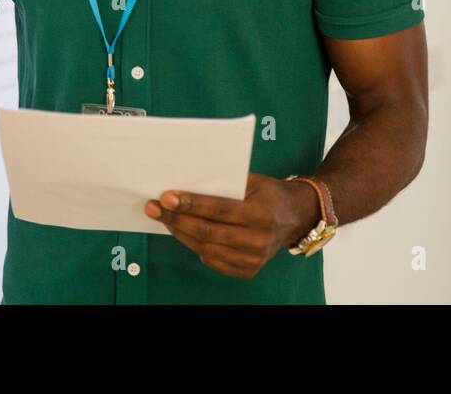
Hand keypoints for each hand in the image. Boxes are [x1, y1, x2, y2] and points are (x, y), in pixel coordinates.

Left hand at [145, 172, 319, 278]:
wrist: (296, 217)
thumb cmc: (270, 193)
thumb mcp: (253, 180)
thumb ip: (225, 181)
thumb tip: (187, 180)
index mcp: (261, 214)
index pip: (219, 209)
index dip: (190, 204)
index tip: (166, 197)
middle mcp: (258, 240)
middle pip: (207, 231)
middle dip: (176, 218)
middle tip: (153, 207)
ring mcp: (253, 259)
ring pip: (206, 248)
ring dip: (181, 233)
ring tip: (164, 218)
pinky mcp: (248, 270)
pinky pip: (213, 260)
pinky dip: (195, 246)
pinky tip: (183, 232)